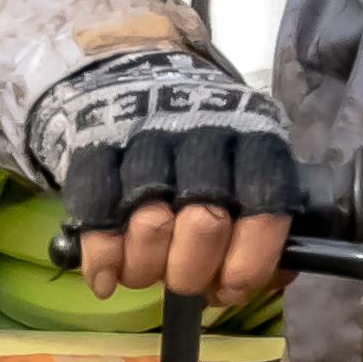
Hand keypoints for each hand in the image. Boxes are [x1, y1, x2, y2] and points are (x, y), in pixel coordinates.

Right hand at [52, 43, 295, 309]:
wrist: (136, 75)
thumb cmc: (204, 145)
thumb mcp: (249, 168)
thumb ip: (262, 226)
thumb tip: (263, 282)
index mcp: (254, 141)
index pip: (266, 208)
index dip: (249, 261)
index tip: (230, 285)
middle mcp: (203, 135)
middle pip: (205, 224)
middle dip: (192, 271)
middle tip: (183, 280)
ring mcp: (146, 137)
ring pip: (150, 223)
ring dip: (145, 267)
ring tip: (143, 275)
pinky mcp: (96, 143)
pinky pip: (97, 210)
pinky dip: (101, 256)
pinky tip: (105, 279)